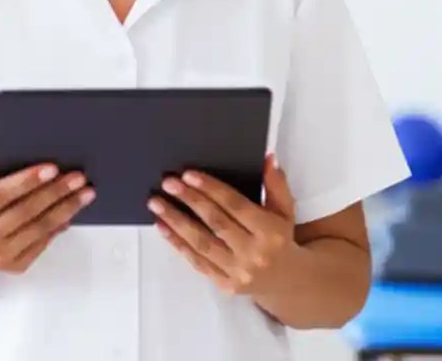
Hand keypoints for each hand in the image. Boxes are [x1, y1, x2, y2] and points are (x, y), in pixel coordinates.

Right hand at [0, 161, 94, 275]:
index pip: (0, 195)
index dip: (26, 181)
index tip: (51, 168)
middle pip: (25, 212)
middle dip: (55, 193)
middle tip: (78, 178)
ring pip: (38, 229)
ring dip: (65, 209)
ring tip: (84, 194)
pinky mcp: (13, 268)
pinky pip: (41, 244)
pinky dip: (57, 228)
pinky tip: (70, 213)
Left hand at [149, 154, 298, 295]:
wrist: (285, 281)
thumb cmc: (280, 239)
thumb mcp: (285, 211)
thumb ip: (276, 184)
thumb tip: (267, 158)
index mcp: (271, 233)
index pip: (236, 206)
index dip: (211, 189)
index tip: (189, 175)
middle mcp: (255, 254)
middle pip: (216, 222)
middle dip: (189, 200)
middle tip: (168, 183)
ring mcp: (238, 272)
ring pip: (201, 243)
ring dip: (175, 221)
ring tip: (156, 203)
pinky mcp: (224, 284)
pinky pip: (196, 261)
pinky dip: (177, 243)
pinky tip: (162, 226)